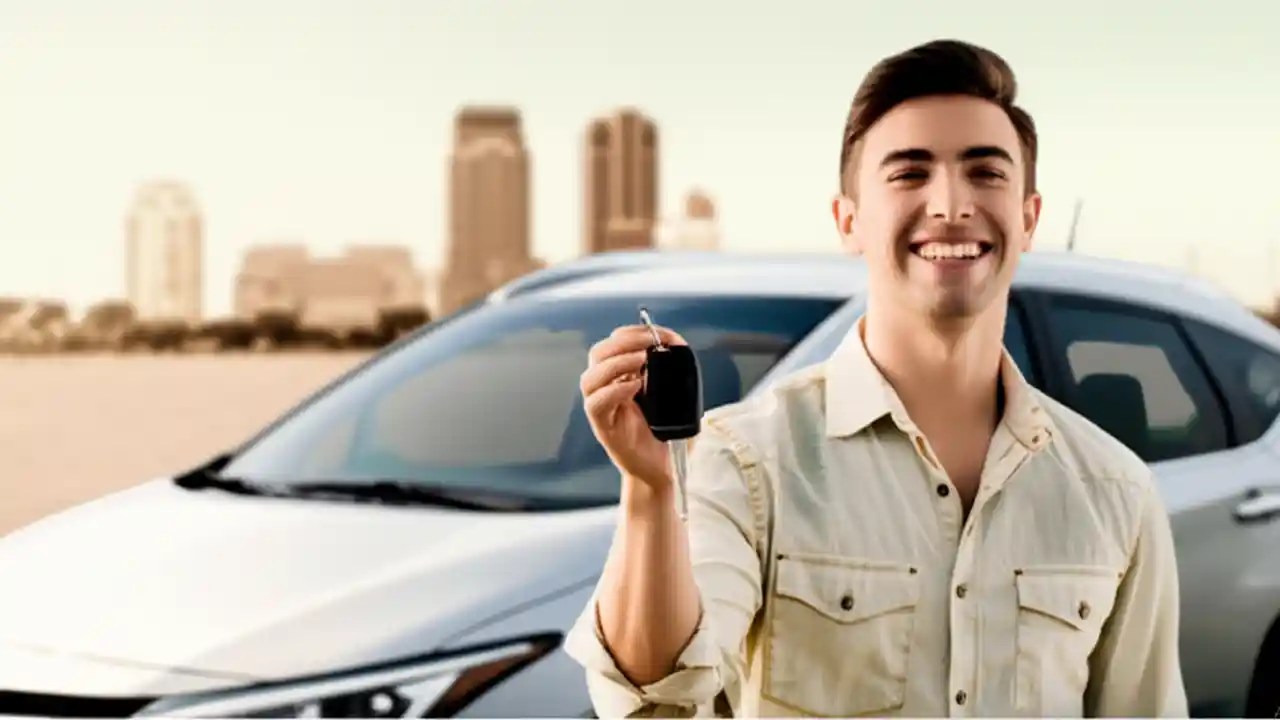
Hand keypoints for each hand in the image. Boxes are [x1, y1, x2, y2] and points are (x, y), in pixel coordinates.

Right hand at [580, 324, 687, 487]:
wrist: (663, 469)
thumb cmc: (667, 431)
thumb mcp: (674, 394)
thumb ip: (674, 368)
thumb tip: (675, 342)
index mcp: (619, 377)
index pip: (612, 344)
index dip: (629, 333)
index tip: (652, 332)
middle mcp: (605, 389)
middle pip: (597, 355)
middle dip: (622, 343)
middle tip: (648, 344)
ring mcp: (602, 409)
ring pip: (590, 378)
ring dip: (616, 363)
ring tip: (642, 361)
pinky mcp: (603, 428)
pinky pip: (596, 404)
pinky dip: (614, 390)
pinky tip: (635, 386)